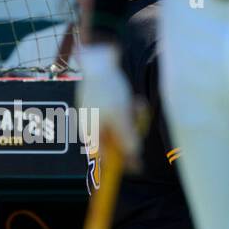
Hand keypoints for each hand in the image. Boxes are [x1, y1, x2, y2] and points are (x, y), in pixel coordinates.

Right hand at [78, 42, 141, 166]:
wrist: (98, 60)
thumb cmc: (107, 89)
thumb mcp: (121, 115)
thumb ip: (127, 137)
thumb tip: (133, 156)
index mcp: (90, 134)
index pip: (106, 157)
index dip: (122, 163)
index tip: (138, 167)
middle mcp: (91, 128)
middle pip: (115, 141)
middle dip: (130, 131)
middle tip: (138, 116)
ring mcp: (96, 117)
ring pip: (120, 127)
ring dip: (132, 119)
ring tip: (135, 104)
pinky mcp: (103, 106)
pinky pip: (120, 115)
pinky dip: (128, 109)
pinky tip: (132, 99)